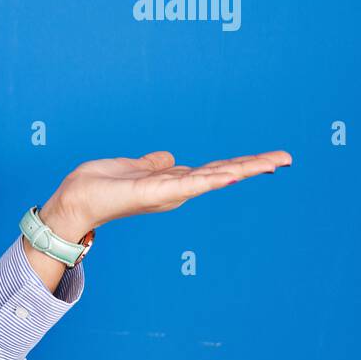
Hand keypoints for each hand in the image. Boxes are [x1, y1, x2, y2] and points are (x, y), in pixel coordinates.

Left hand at [44, 149, 292, 235]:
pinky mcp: (155, 193)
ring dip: (243, 169)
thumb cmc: (98, 187)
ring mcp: (168, 193)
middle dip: (254, 166)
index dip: (241, 163)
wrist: (73, 202)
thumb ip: (153, 166)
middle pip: (222, 173)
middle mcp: (175, 190)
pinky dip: (210, 180)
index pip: (213, 170)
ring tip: (273, 162)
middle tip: (287, 158)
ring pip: (212, 178)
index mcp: (171, 181)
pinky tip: (232, 174)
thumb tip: (170, 159)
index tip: (271, 158)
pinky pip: (188, 184)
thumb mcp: (131, 169)